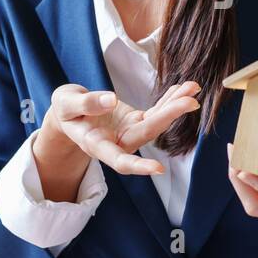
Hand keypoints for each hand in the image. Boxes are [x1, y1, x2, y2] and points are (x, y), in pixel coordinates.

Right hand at [42, 80, 200, 175]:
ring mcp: (129, 132)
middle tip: (190, 102)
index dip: (138, 166)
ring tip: (193, 88)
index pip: (119, 161)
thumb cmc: (65, 112)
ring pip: (156, 122)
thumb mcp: (65, 104)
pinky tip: (182, 89)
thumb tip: (111, 100)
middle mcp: (118, 142)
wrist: (70, 113)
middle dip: (169, 117)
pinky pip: (155, 112)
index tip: (158, 169)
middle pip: (147, 134)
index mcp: (97, 145)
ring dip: (175, 106)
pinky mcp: (135, 121)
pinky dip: (168, 100)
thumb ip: (85, 104)